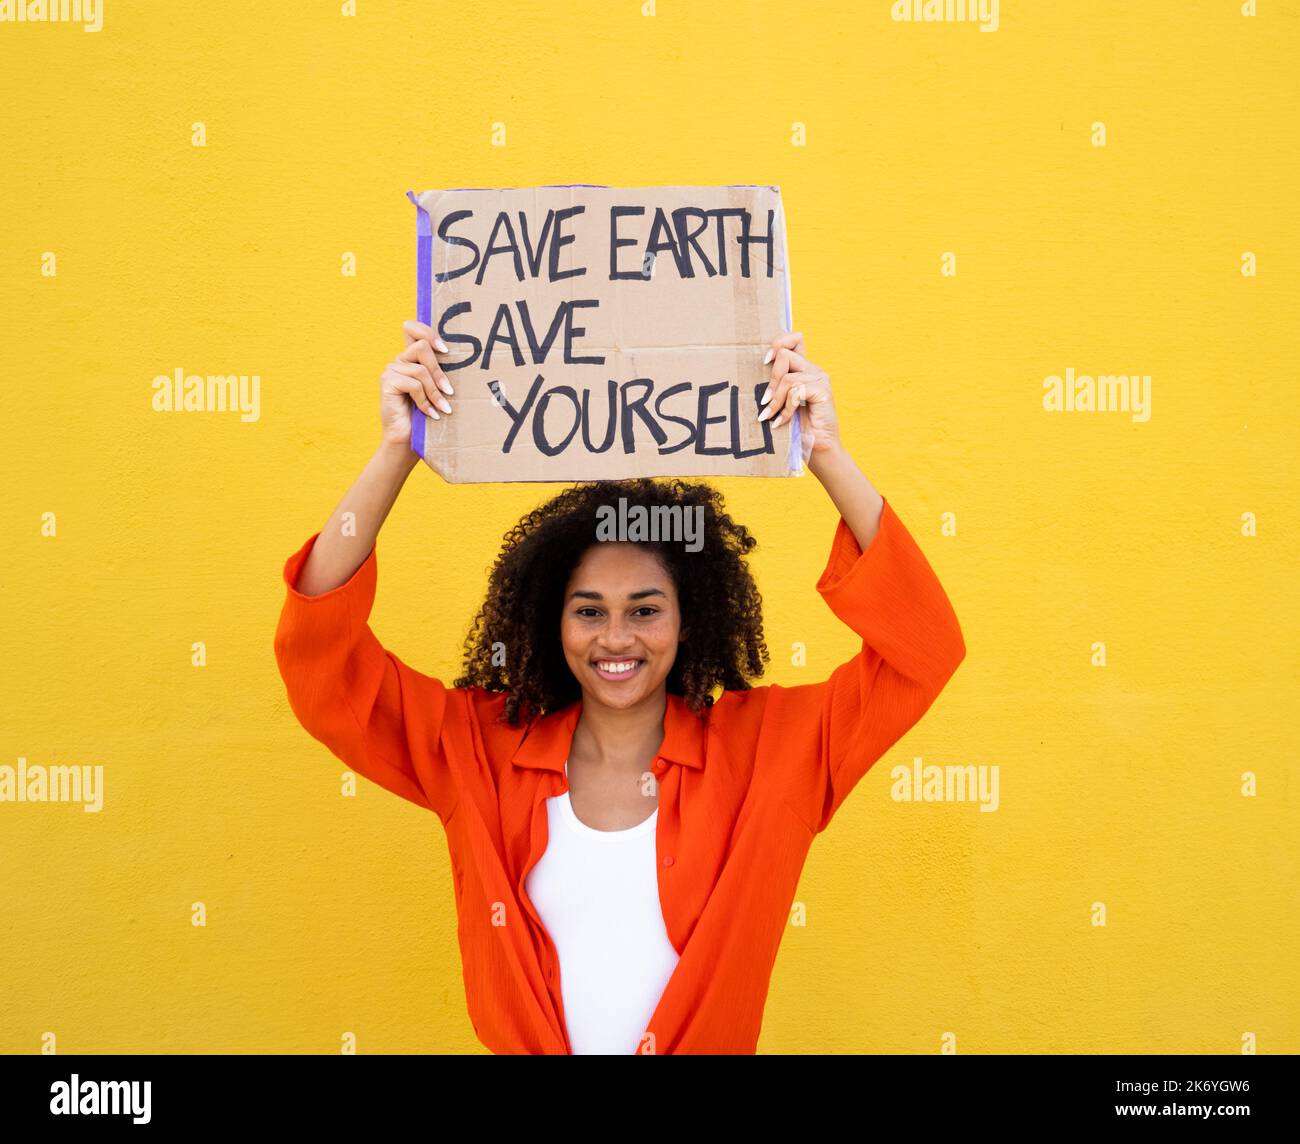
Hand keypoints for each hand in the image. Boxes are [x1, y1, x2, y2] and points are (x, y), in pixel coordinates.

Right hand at [379, 321, 455, 446]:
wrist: (407, 440)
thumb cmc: (426, 415)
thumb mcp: (436, 390)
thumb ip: (441, 373)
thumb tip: (467, 359)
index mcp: (410, 358)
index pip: (411, 328)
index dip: (428, 332)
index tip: (445, 351)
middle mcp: (399, 360)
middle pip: (422, 347)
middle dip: (439, 371)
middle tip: (450, 391)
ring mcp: (391, 370)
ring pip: (421, 370)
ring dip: (435, 392)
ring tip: (444, 409)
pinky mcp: (387, 382)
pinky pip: (413, 384)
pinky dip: (425, 401)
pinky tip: (430, 414)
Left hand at [757, 331, 839, 455]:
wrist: (818, 449)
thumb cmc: (797, 428)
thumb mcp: (782, 403)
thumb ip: (776, 386)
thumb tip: (750, 374)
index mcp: (805, 369)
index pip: (796, 339)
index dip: (779, 343)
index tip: (765, 361)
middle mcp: (814, 370)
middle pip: (786, 355)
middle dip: (771, 379)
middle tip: (764, 401)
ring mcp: (821, 379)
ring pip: (787, 378)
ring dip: (775, 400)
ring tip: (768, 416)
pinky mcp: (823, 391)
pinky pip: (795, 391)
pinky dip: (785, 409)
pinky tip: (780, 422)